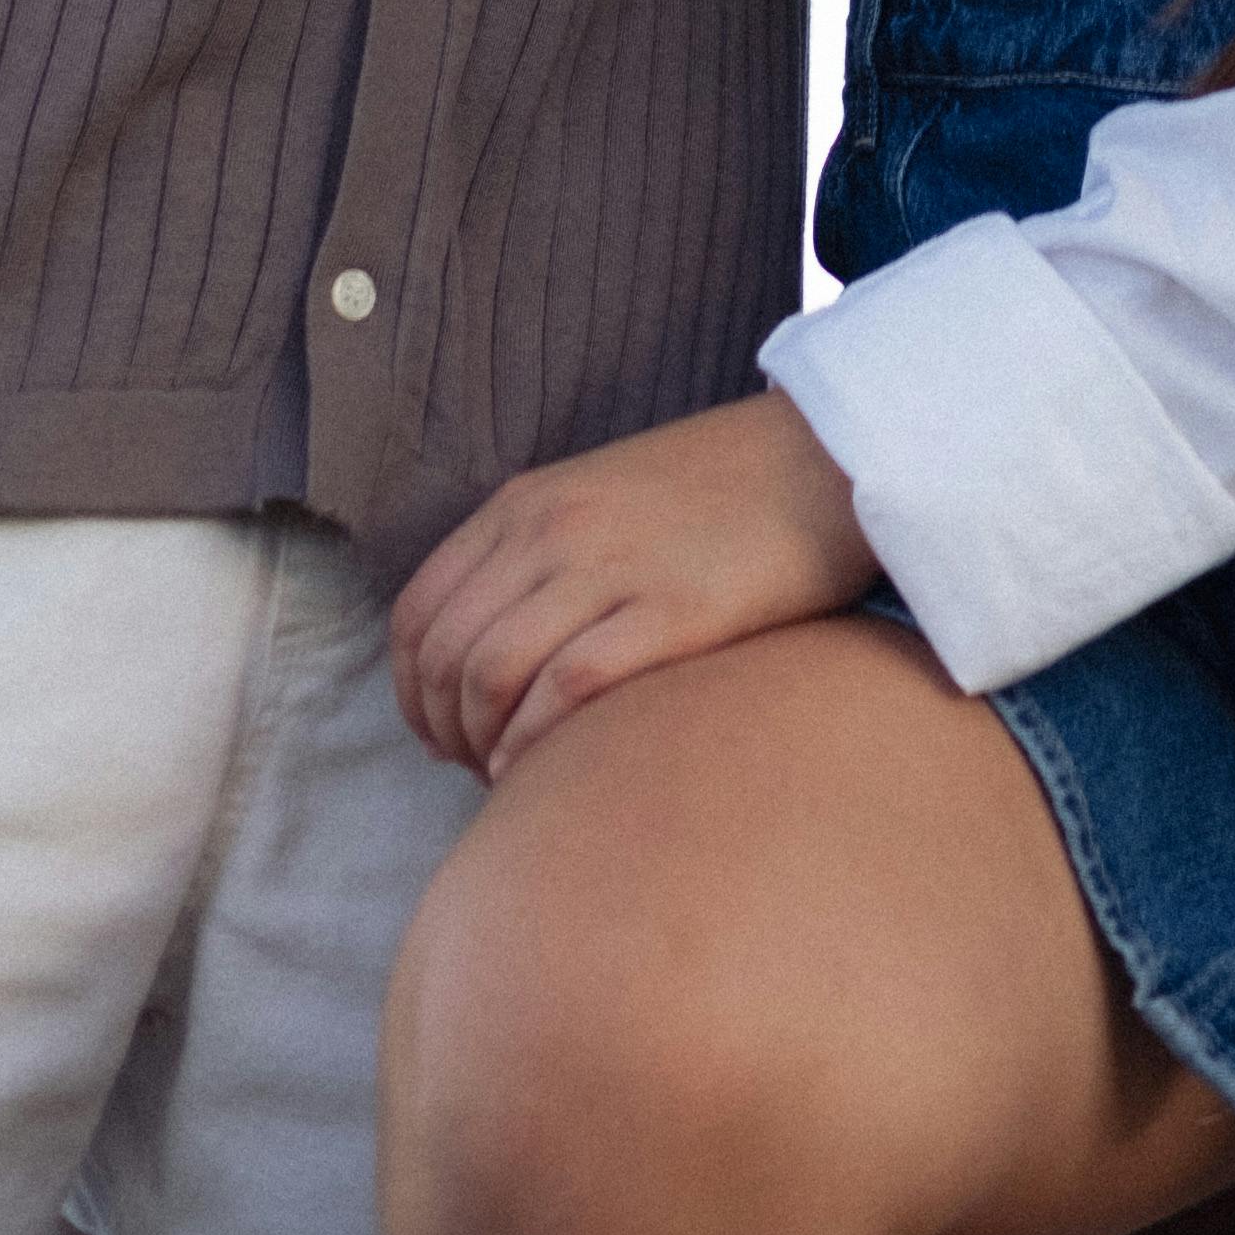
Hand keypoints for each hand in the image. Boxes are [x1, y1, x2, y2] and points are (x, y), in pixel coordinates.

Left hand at [388, 387, 875, 781]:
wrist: (823, 458)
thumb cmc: (715, 493)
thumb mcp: (598, 498)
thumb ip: (536, 555)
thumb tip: (485, 651)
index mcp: (525, 504)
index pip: (418, 613)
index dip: (412, 694)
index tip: (440, 736)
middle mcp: (551, 531)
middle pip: (445, 655)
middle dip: (442, 732)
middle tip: (474, 769)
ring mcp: (609, 567)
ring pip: (491, 673)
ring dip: (483, 746)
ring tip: (510, 776)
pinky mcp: (672, 609)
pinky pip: (567, 687)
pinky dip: (536, 743)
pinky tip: (547, 769)